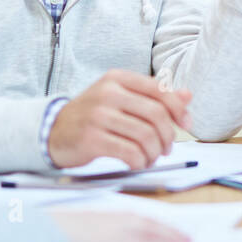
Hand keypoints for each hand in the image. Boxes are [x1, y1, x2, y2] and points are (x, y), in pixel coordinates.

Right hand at [48, 70, 192, 169]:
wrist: (53, 130)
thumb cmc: (94, 114)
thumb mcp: (121, 97)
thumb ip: (153, 96)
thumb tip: (188, 95)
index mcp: (118, 78)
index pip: (159, 90)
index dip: (178, 109)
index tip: (185, 124)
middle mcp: (108, 93)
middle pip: (156, 115)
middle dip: (168, 135)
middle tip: (166, 147)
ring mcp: (98, 116)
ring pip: (145, 136)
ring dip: (154, 152)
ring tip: (150, 157)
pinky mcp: (91, 139)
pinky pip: (129, 152)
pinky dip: (140, 161)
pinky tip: (137, 163)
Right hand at [48, 211, 189, 241]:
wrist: (49, 231)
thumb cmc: (61, 230)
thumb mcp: (85, 228)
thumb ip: (102, 231)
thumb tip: (110, 239)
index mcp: (111, 215)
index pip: (142, 219)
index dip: (159, 225)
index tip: (171, 230)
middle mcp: (119, 219)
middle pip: (151, 225)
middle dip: (170, 232)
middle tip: (187, 238)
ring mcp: (120, 230)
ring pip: (153, 233)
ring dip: (171, 239)